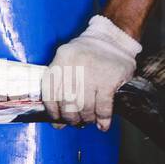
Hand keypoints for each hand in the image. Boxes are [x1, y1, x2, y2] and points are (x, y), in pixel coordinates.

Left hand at [42, 15, 140, 129]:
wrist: (114, 39)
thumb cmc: (89, 53)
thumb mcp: (68, 58)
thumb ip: (61, 80)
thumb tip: (57, 114)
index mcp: (62, 59)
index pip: (50, 90)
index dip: (52, 110)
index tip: (56, 120)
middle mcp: (75, 65)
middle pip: (67, 102)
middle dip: (71, 118)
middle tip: (75, 122)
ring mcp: (93, 72)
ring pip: (84, 106)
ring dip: (87, 119)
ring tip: (89, 121)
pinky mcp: (110, 80)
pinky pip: (103, 106)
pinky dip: (103, 119)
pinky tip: (103, 124)